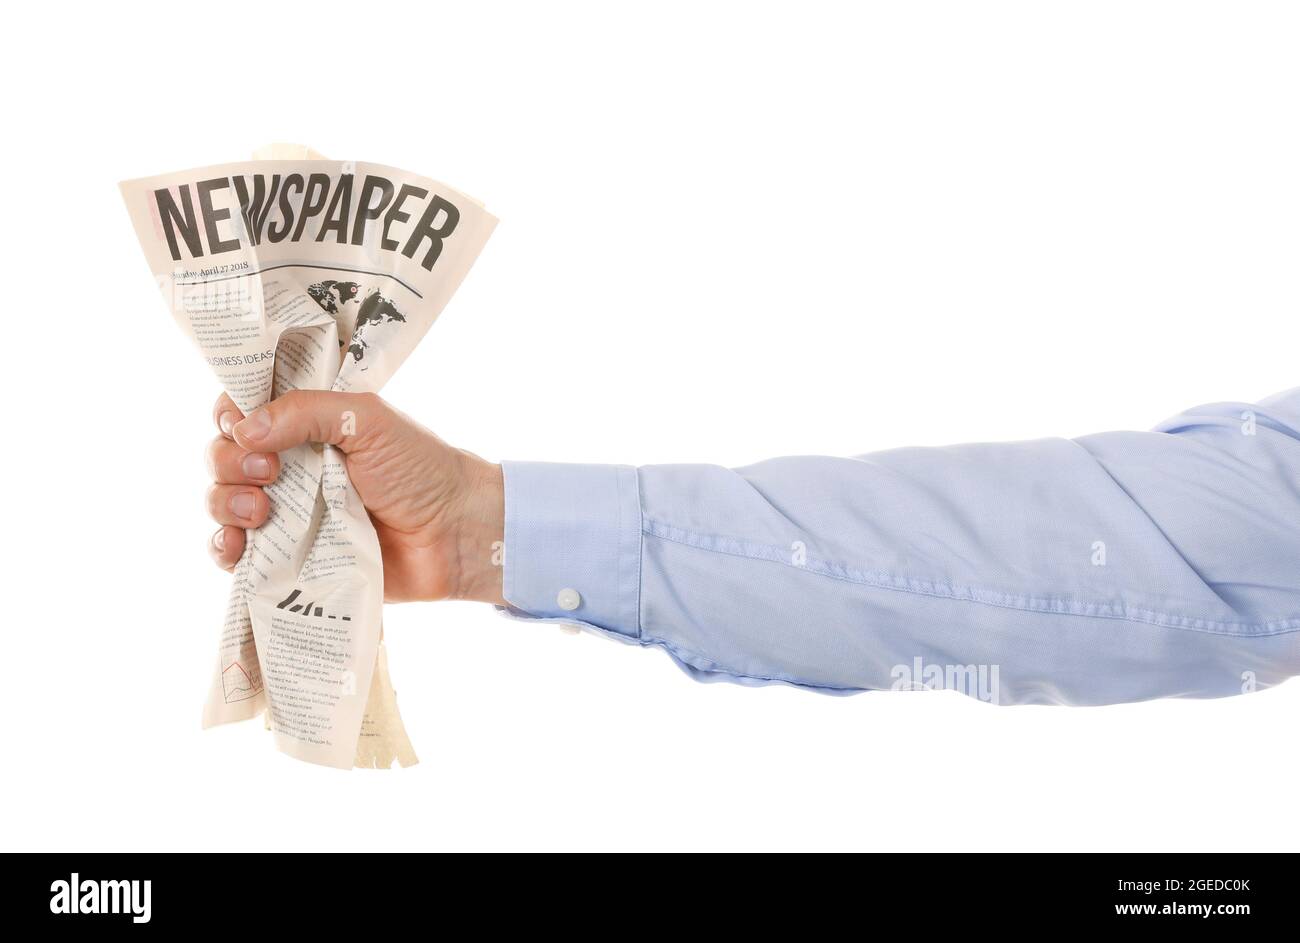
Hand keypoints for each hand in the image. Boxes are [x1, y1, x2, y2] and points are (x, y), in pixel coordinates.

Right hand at [204, 390, 504, 604]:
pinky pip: (236, 554)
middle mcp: (289, 466)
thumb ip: (305, 411)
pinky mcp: (291, 558)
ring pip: (223, 504)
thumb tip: (242, 430)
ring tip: (260, 513)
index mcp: (305, 426)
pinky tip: (238, 547)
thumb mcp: (366, 420)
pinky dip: (224, 549)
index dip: (231, 418)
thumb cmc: (420, 469)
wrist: (453, 535)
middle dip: (227, 463)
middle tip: (267, 473)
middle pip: (223, 457)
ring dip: (225, 504)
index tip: (244, 430)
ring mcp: (287, 513)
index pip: (242, 412)